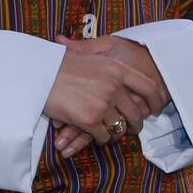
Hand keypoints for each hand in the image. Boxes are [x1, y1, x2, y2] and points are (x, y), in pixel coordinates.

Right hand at [49, 35, 170, 156]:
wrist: (37, 73)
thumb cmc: (58, 63)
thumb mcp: (86, 53)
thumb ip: (104, 58)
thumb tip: (117, 62)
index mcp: (116, 68)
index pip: (148, 86)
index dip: (155, 99)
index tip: (155, 107)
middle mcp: (114, 86)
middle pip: (136, 112)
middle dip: (136, 123)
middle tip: (135, 128)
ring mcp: (102, 104)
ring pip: (120, 127)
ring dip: (117, 133)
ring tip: (114, 135)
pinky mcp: (90, 120)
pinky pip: (104, 136)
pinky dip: (101, 139)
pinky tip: (97, 137)